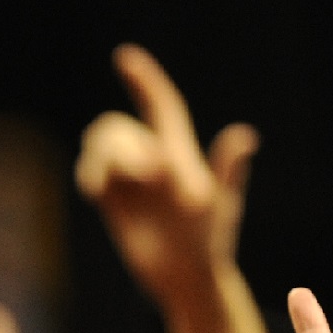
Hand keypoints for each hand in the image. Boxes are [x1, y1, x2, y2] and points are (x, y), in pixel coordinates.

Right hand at [76, 45, 256, 300]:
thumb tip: (244, 137)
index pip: (159, 105)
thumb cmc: (210, 242)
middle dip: (121, 146)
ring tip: (100, 185)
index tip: (124, 57)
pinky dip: (88, 173)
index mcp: (179, 152)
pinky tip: (94, 189)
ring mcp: (131, 179)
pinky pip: (91, 172)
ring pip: (102, 146)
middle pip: (120, 127)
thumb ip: (226, 170)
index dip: (143, 80)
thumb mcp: (220, 205)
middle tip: (145, 177)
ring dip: (99, 157)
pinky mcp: (113, 198)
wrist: (185, 276)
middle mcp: (152, 158)